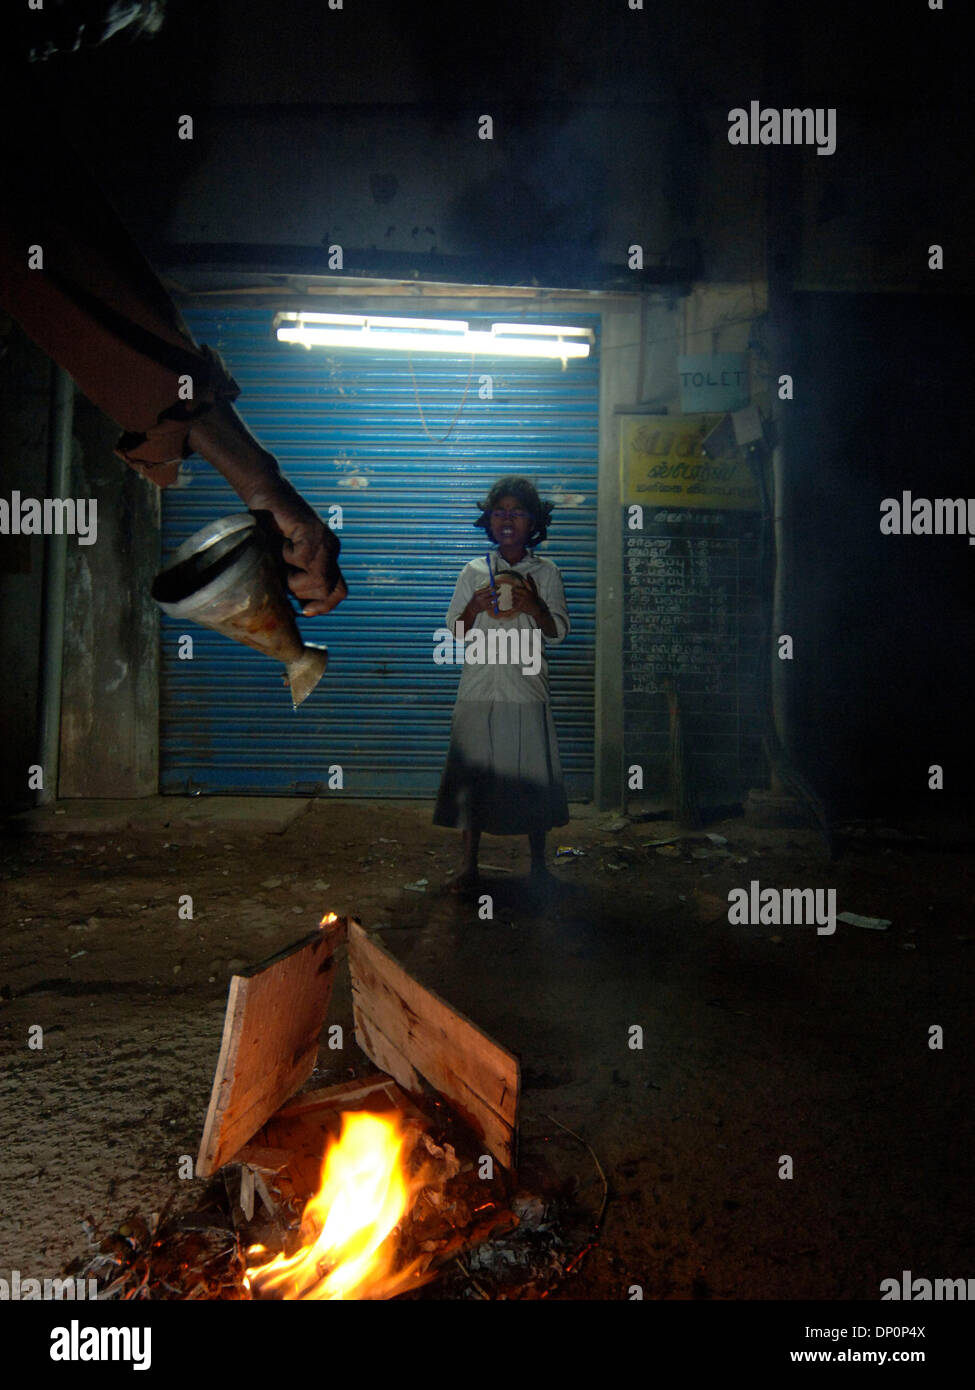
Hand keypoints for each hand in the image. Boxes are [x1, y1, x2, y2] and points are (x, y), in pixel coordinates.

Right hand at [187, 402, 346, 615]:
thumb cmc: (267, 531)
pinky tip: (282, 543)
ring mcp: (325, 540)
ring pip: (318, 579)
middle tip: (285, 574)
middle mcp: (332, 549)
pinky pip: (303, 559)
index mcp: (328, 558)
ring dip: (294, 577)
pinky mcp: (313, 531)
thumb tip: (297, 614)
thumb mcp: (282, 564)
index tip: (303, 611)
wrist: (264, 495)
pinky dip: (287, 556)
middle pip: (327, 590)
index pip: (339, 592)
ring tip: (283, 559)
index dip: (324, 606)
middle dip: (301, 592)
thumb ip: (294, 581)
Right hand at [465, 585, 498, 623]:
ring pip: (492, 598)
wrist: (471, 609)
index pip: (485, 589)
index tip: (496, 585)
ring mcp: (483, 604)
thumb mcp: (476, 594)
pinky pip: (493, 605)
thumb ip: (483, 590)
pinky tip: (498, 601)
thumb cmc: (475, 599)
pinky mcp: (486, 608)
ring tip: (499, 593)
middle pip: (489, 593)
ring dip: (497, 595)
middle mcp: (480, 598)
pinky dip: (496, 603)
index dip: (491, 587)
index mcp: (477, 594)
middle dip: (495, 589)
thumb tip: (490, 585)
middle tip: (499, 587)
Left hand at [505, 573, 539, 618]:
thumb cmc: (535, 598)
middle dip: (514, 594)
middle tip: (518, 596)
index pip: (515, 589)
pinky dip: (515, 605)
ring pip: (513, 599)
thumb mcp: (534, 589)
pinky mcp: (520, 608)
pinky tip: (519, 605)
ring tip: (519, 600)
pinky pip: (513, 605)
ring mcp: (521, 603)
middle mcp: (523, 597)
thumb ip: (530, 581)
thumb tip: (528, 573)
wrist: (537, 609)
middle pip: (513, 594)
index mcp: (526, 591)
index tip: (516, 590)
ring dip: (514, 600)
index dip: (514, 589)